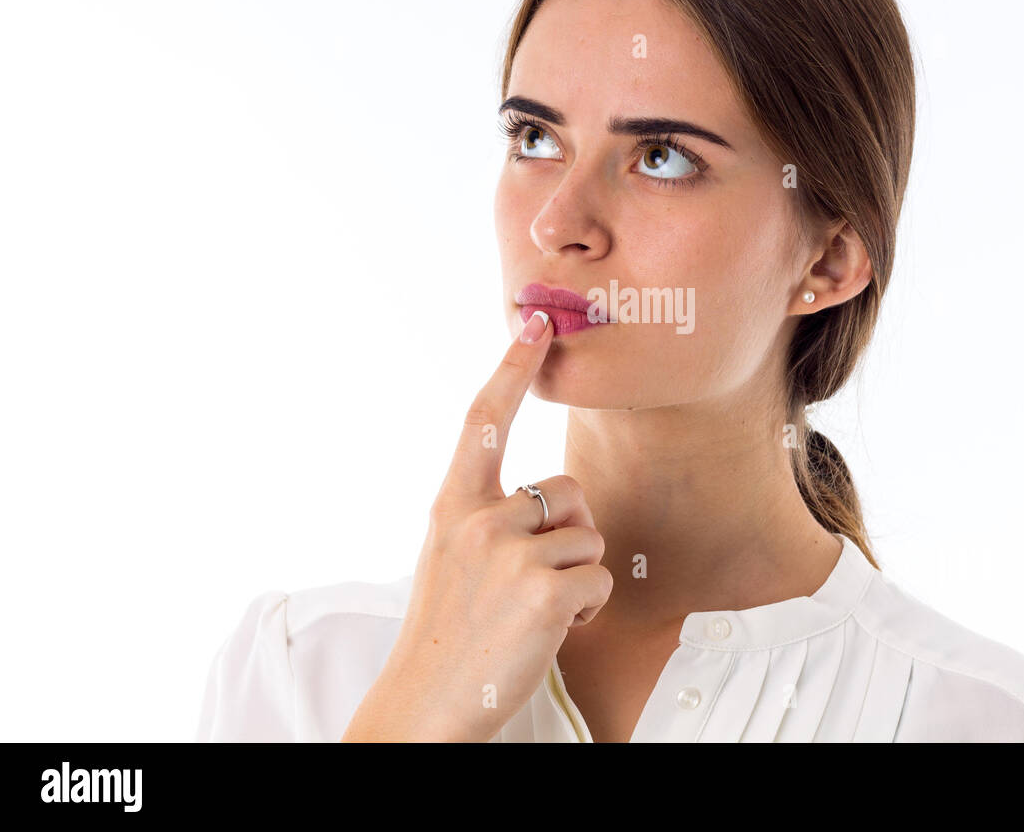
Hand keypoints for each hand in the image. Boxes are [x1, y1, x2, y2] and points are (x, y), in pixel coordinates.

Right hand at [341, 310, 611, 741]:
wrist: (426, 703)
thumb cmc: (446, 632)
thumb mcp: (449, 557)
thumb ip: (487, 518)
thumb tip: (548, 500)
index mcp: (452, 505)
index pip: (482, 420)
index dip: (511, 367)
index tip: (535, 321)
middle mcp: (478, 518)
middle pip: (567, 493)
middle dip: (565, 537)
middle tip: (526, 584)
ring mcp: (510, 553)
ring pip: (588, 538)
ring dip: (575, 578)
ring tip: (531, 611)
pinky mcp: (544, 590)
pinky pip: (598, 578)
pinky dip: (586, 610)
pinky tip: (549, 630)